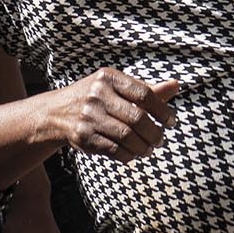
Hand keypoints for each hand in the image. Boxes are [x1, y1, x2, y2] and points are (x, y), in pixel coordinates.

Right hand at [47, 68, 178, 161]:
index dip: (162, 110)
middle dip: (154, 133)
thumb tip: (177, 85)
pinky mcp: (84, 137)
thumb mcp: (116, 86)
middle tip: (160, 139)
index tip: (171, 122)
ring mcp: (89, 116)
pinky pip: (115, 150)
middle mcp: (97, 95)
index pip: (143, 94)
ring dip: (144, 147)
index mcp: (108, 77)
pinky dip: (129, 155)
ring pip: (127, 137)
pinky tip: (134, 153)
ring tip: (149, 148)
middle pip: (137, 118)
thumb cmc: (96, 97)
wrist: (57, 112)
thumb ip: (146, 89)